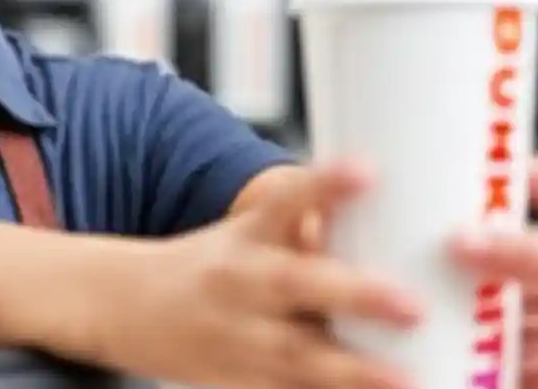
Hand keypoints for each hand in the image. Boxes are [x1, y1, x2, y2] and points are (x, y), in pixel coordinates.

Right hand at [87, 161, 422, 388]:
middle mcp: (239, 282)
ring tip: (405, 378)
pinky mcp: (241, 381)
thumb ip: (308, 224)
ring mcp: (237, 336)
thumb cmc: (213, 265)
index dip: (327, 184)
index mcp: (246, 236)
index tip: (367, 170)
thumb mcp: (249, 230)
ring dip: (352, 371)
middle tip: (411, 304)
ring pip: (295, 355)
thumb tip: (383, 208)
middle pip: (295, 283)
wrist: (126, 306)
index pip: (287, 201)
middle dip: (355, 295)